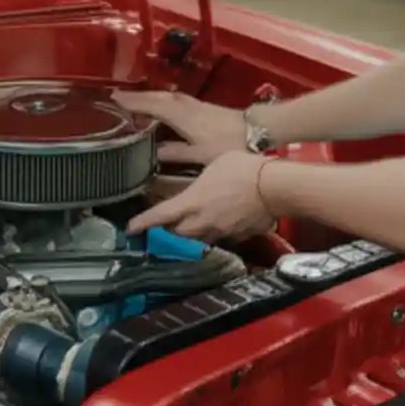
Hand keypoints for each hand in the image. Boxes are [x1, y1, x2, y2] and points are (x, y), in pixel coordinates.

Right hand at [112, 90, 246, 164]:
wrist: (260, 130)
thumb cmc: (230, 144)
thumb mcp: (200, 155)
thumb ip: (175, 154)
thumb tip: (152, 154)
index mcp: (182, 117)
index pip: (151, 105)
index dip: (132, 102)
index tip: (113, 99)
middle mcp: (187, 106)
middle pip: (157, 97)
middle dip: (137, 97)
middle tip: (117, 98)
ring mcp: (195, 105)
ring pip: (167, 97)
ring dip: (150, 97)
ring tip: (134, 102)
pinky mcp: (203, 107)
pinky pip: (175, 100)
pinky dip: (162, 101)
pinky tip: (162, 108)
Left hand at [128, 152, 276, 242]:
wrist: (275, 187)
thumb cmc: (244, 168)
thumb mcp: (215, 164)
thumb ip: (202, 178)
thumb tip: (204, 183)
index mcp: (192, 202)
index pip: (159, 216)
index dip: (142, 224)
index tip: (129, 229)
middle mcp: (202, 222)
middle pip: (175, 235)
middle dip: (166, 233)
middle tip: (162, 227)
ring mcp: (220, 232)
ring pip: (196, 241)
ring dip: (189, 237)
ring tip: (187, 229)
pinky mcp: (237, 237)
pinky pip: (220, 239)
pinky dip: (214, 235)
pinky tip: (218, 226)